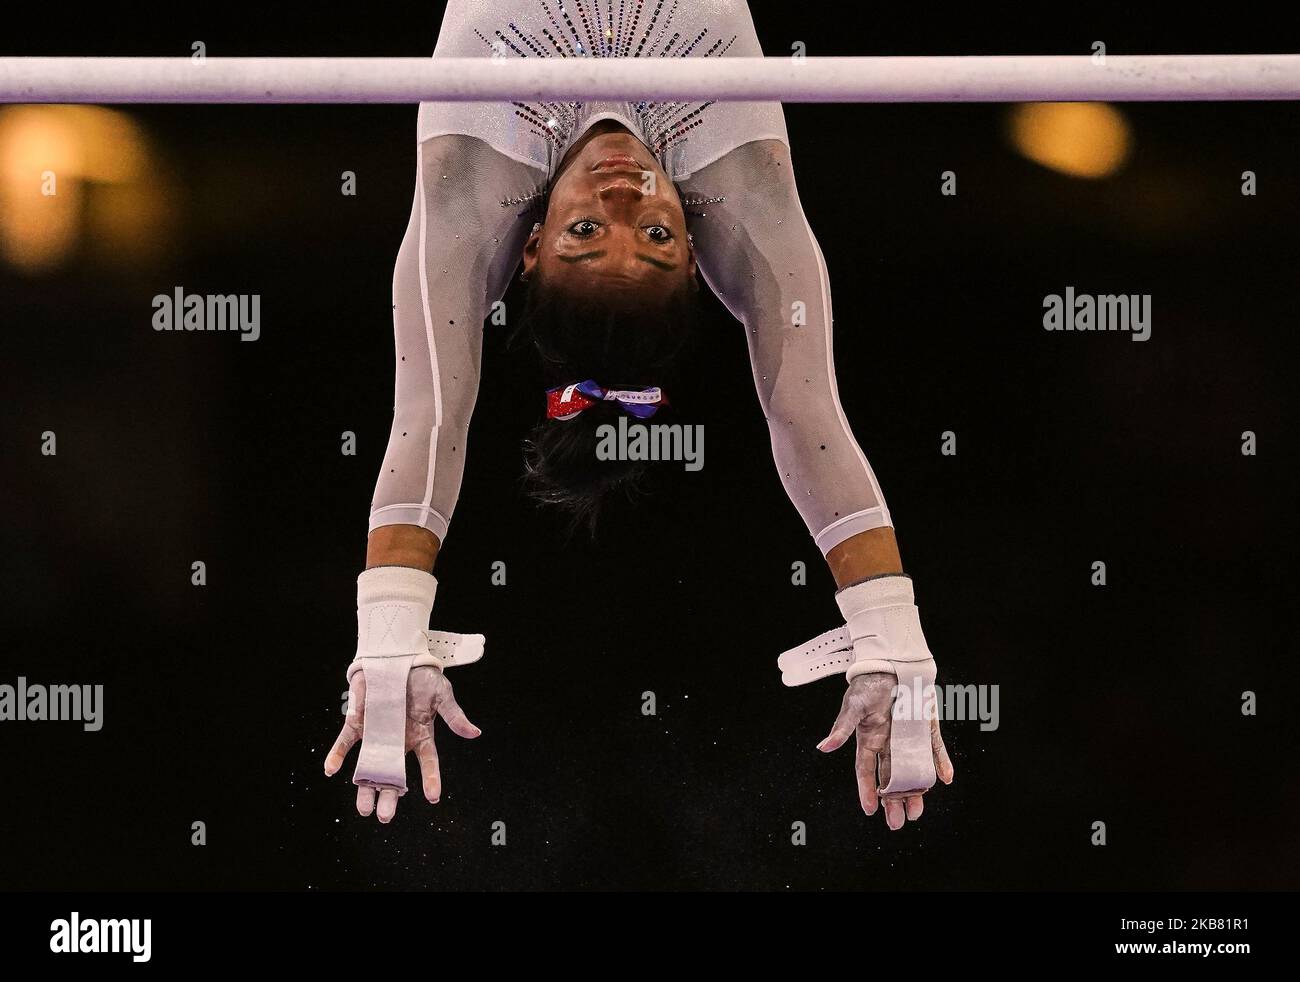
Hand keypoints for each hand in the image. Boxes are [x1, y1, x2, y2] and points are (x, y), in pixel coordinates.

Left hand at [323, 665, 480, 822]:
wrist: (398, 657)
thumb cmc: (423, 678)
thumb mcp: (442, 694)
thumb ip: (454, 716)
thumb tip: (475, 733)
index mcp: (420, 736)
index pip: (427, 762)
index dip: (431, 779)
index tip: (433, 797)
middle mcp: (397, 741)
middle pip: (393, 774)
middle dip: (390, 796)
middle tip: (385, 816)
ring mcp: (376, 734)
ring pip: (368, 766)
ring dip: (364, 787)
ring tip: (363, 809)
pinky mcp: (357, 723)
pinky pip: (346, 742)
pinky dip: (337, 756)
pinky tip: (331, 770)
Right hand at [817, 672, 953, 829]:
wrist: (891, 660)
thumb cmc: (868, 682)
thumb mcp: (854, 705)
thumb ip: (841, 728)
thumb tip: (823, 748)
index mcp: (868, 738)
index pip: (866, 772)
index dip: (867, 792)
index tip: (871, 812)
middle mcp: (888, 742)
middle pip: (890, 777)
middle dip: (893, 800)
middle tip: (897, 823)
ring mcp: (908, 736)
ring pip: (913, 769)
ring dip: (916, 789)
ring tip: (917, 813)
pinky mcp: (927, 726)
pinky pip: (935, 747)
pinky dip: (941, 762)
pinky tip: (946, 778)